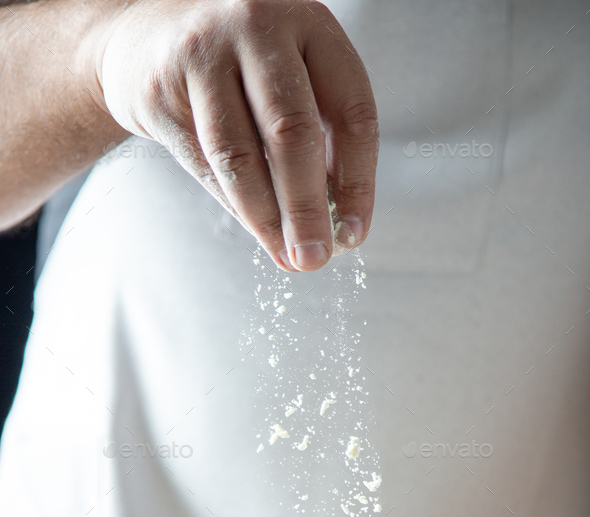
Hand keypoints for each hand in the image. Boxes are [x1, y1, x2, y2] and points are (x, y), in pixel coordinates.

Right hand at [87, 0, 378, 270]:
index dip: (357, 181)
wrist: (146, 41)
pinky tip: (254, 228)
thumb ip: (318, 139)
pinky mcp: (162, 86)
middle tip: (314, 258)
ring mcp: (204, 52)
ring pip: (241, 154)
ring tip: (284, 256)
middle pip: (293, 131)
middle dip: (307, 208)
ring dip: (266, 218)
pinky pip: (204, 163)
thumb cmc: (238, 71)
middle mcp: (259, 26)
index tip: (352, 233)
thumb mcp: (291, 82)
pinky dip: (234, 204)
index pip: (350, 110)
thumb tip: (336, 226)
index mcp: (310, 24)